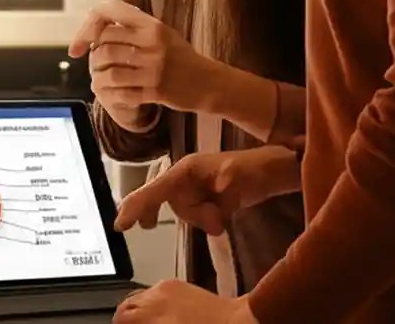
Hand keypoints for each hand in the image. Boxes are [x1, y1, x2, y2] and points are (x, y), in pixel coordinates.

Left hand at [68, 0, 213, 114]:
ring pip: (108, 71)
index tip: (78, 45)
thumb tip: (97, 24)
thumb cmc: (180, 57)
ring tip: (99, 80)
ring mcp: (154, 68)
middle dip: (92, 57)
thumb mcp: (162, 32)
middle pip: (104, 44)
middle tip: (95, 65)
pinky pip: (120, 93)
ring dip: (98, 78)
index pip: (109, 13)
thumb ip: (134, 26)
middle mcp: (152, 44)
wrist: (208, 82)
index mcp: (152, 25)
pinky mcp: (156, 91)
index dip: (87, 27)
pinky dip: (109, 95)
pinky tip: (109, 94)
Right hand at [113, 281, 257, 323]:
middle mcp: (155, 298)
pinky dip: (152, 304)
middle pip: (125, 308)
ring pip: (137, 298)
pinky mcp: (176, 284)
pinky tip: (163, 315)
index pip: (121, 319)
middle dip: (126, 321)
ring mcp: (165, 288)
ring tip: (148, 323)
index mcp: (150, 315)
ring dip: (137, 311)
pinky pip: (153, 292)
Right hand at [114, 147, 300, 234]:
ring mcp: (193, 189)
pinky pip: (196, 215)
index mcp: (185, 170)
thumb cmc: (254, 168)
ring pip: (185, 213)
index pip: (154, 190)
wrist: (274, 173)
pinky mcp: (204, 199)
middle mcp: (184, 178)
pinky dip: (209, 219)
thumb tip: (216, 197)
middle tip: (214, 216)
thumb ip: (226, 184)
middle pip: (171, 206)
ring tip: (227, 211)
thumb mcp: (239, 175)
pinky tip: (223, 214)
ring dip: (204, 218)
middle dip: (192, 215)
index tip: (120, 225)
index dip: (135, 205)